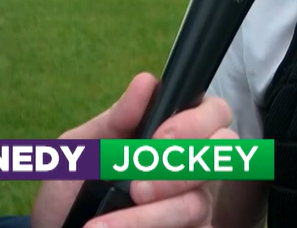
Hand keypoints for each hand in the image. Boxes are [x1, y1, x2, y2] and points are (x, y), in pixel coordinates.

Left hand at [31, 72, 236, 227]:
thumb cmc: (73, 185)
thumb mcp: (83, 148)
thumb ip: (116, 118)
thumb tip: (146, 83)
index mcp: (176, 131)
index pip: (214, 112)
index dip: (193, 124)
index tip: (156, 139)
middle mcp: (195, 165)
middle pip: (223, 152)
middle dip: (180, 169)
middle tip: (138, 187)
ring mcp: (195, 202)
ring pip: (198, 202)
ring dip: (152, 214)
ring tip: (106, 224)